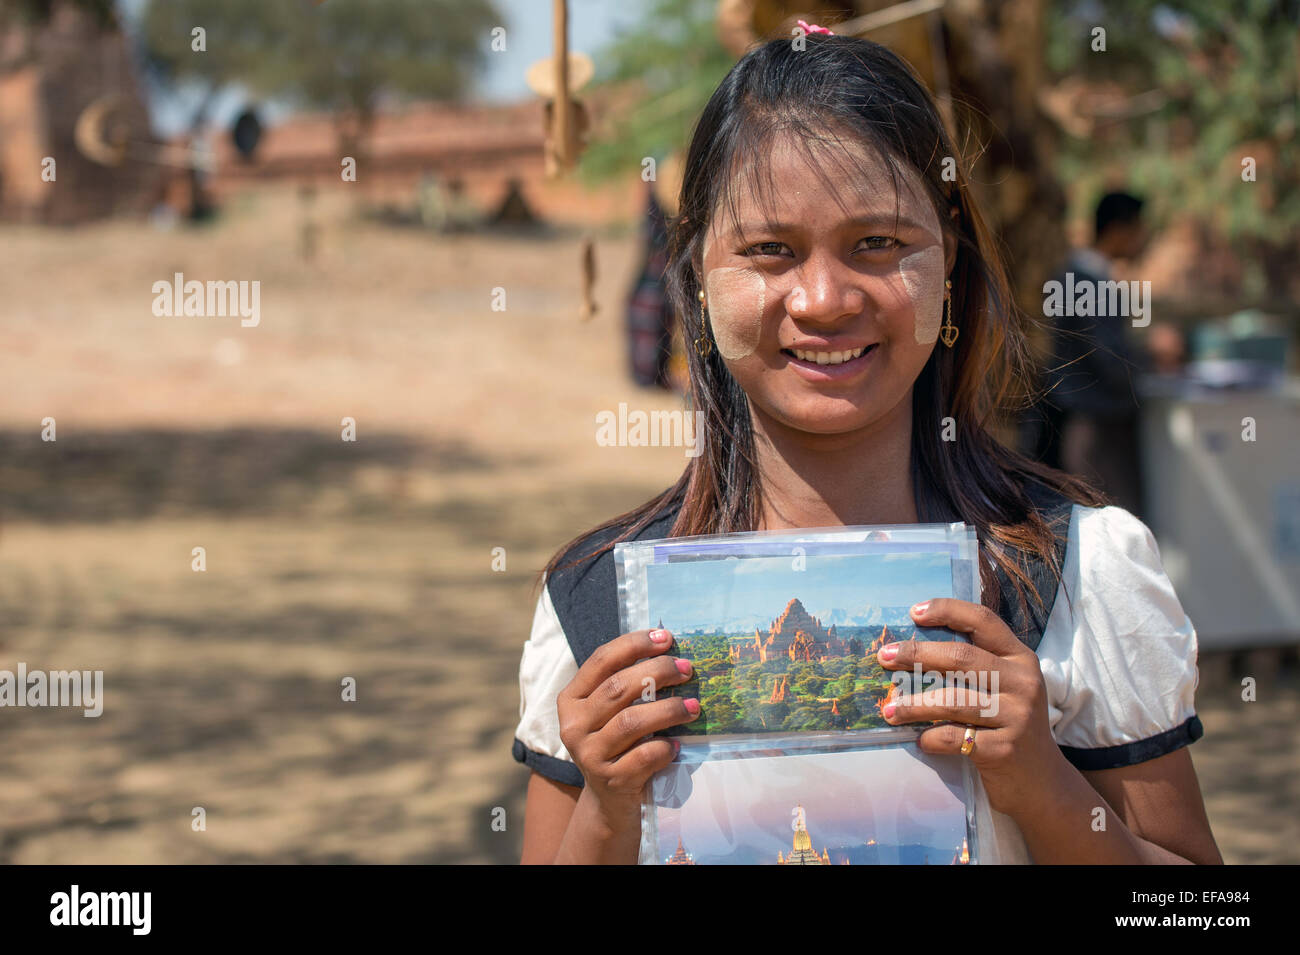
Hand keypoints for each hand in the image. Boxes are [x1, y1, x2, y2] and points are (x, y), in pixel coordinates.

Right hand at [556, 628, 700, 822]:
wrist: (610, 802)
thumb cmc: (618, 745)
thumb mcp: (612, 713)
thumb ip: (627, 685)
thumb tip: (670, 650)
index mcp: (571, 699)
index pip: (601, 660)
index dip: (634, 645)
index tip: (666, 637)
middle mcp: (573, 725)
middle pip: (617, 687)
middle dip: (657, 672)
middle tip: (686, 669)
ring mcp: (588, 755)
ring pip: (632, 721)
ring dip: (668, 709)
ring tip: (693, 707)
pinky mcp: (610, 781)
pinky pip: (643, 756)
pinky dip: (665, 747)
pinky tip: (678, 745)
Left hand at [876, 599, 1071, 815]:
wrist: (1042, 782)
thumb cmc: (1009, 725)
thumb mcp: (1005, 688)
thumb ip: (975, 666)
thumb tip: (912, 648)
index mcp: (1020, 658)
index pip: (983, 621)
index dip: (948, 610)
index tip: (913, 612)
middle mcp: (1023, 682)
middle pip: (961, 658)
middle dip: (916, 655)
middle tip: (884, 657)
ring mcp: (1017, 716)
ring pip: (953, 701)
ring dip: (914, 705)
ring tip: (889, 711)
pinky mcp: (1005, 749)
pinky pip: (956, 738)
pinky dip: (931, 739)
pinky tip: (919, 741)